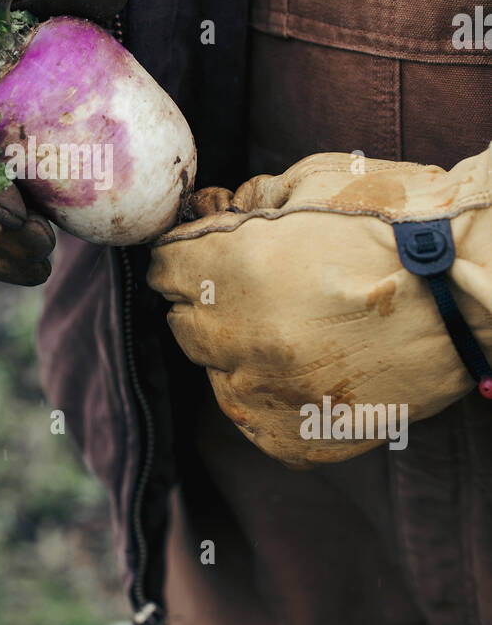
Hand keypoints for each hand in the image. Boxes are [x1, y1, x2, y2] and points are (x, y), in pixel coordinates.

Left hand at [148, 149, 491, 465]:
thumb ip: (242, 202)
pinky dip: (273, 398)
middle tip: (266, 288)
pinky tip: (314, 369)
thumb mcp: (311, 183)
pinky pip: (255, 421)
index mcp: (228, 269)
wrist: (475, 292)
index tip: (213, 251)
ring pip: (216, 375)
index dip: (190, 254)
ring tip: (302, 329)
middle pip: (185, 322)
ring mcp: (265, 396)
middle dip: (213, 301)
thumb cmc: (397, 224)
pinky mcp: (295, 440)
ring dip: (241, 353)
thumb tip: (204, 212)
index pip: (164, 268)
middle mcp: (235, 338)